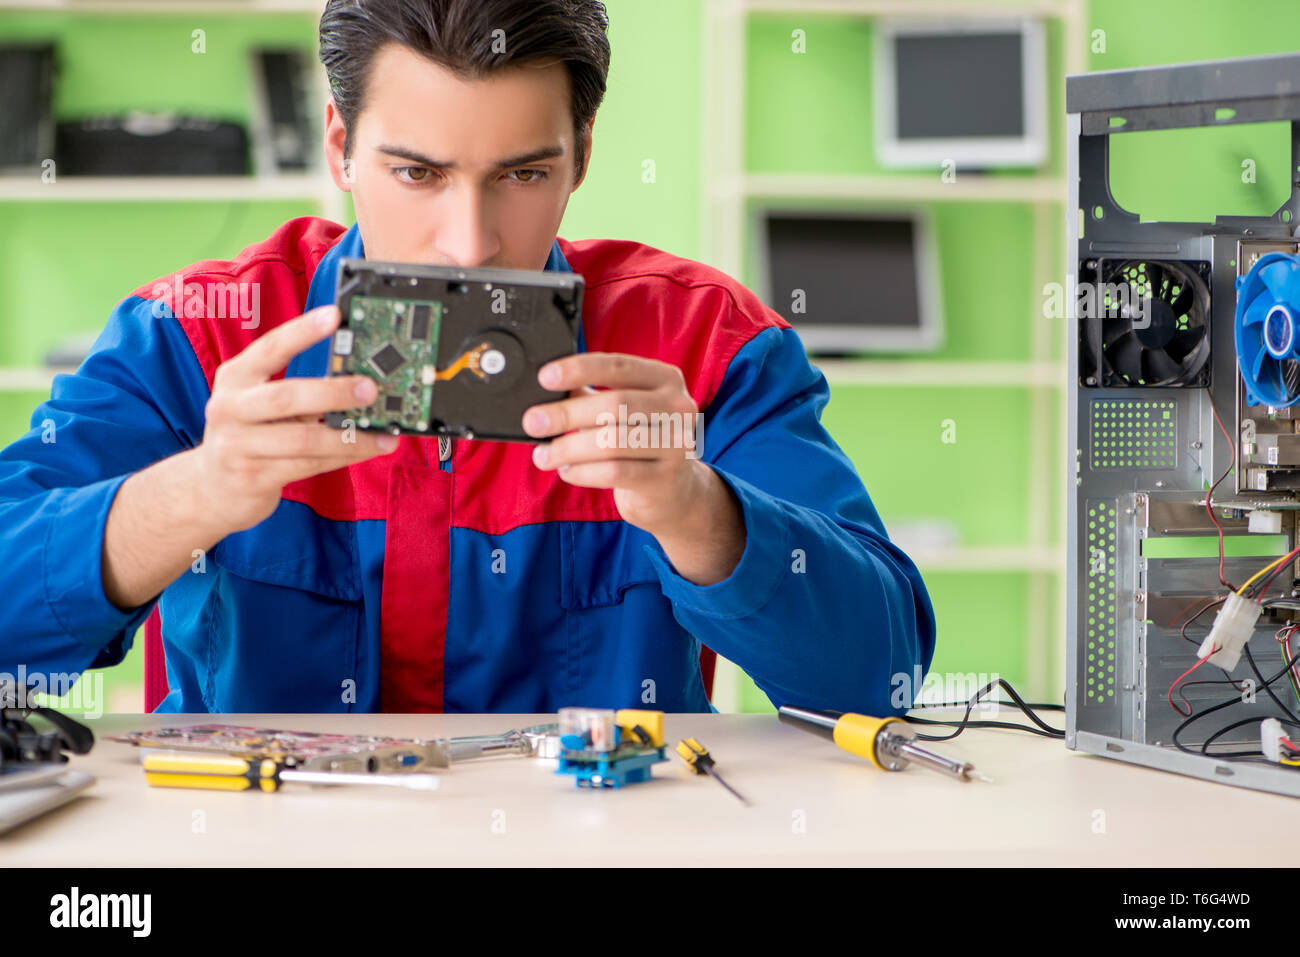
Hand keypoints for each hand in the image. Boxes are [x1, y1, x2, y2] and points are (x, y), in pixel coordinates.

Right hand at [191, 305, 398, 532]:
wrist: (212, 488)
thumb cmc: (249, 434)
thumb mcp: (258, 403)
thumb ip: (296, 388)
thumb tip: (357, 379)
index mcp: (235, 377)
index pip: (271, 348)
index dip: (302, 331)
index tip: (335, 316)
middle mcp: (229, 408)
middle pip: (287, 397)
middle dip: (333, 392)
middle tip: (370, 389)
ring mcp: (237, 446)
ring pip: (304, 438)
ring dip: (350, 436)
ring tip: (383, 433)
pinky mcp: (252, 477)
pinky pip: (308, 465)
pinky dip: (343, 456)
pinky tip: (365, 450)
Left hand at [522, 352, 744, 583]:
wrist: (675, 491)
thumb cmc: (640, 442)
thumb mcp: (622, 412)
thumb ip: (590, 395)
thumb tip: (546, 389)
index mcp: (666, 379)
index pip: (619, 366)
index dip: (580, 369)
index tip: (545, 378)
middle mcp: (679, 407)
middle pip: (615, 405)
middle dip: (567, 414)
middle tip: (533, 422)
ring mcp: (677, 444)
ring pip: (612, 442)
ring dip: (569, 448)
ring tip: (544, 455)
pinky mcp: (666, 478)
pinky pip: (614, 473)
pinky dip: (583, 472)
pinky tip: (567, 471)